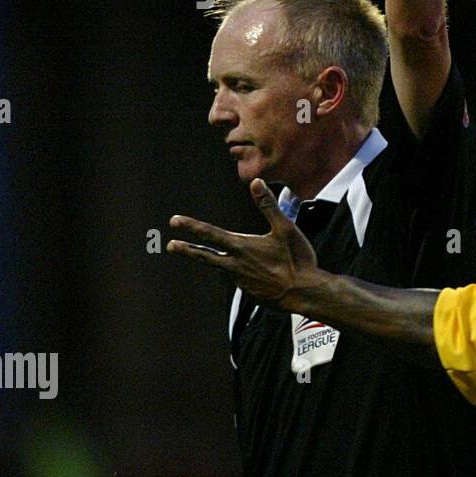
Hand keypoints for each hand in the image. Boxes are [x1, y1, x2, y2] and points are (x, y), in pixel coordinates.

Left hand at [167, 179, 318, 309]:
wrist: (304, 294)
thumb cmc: (296, 260)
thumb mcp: (285, 228)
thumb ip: (268, 205)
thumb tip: (256, 182)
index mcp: (241, 247)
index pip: (210, 234)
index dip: (191, 226)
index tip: (174, 221)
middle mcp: (235, 266)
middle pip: (204, 256)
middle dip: (187, 249)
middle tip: (171, 245)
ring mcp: (241, 281)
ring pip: (224, 268)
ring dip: (221, 261)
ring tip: (229, 258)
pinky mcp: (250, 293)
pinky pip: (241, 280)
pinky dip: (242, 273)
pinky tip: (258, 273)